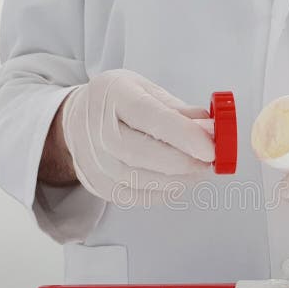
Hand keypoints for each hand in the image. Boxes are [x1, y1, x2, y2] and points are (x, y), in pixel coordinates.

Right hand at [61, 70, 214, 202]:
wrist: (76, 121)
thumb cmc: (118, 103)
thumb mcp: (148, 91)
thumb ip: (181, 111)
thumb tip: (211, 130)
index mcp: (112, 94)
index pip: (147, 115)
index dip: (182, 134)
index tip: (210, 147)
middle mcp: (96, 128)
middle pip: (140, 152)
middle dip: (183, 161)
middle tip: (209, 160)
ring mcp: (94, 160)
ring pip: (140, 179)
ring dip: (178, 178)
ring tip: (197, 168)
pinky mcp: (98, 185)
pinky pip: (137, 196)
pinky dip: (164, 191)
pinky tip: (178, 179)